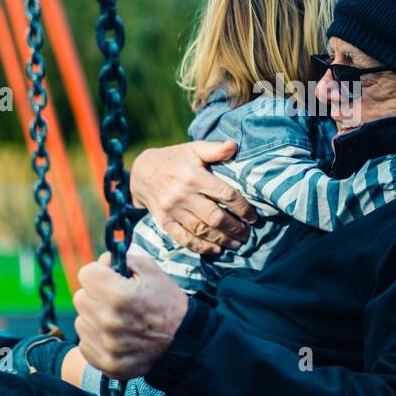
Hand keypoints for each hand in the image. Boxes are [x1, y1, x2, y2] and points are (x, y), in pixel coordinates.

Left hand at [74, 251, 190, 379]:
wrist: (183, 342)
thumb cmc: (167, 303)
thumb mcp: (152, 271)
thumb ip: (123, 259)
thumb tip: (101, 262)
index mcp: (119, 295)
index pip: (86, 274)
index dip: (99, 272)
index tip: (109, 277)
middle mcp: (109, 321)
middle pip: (80, 297)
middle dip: (95, 294)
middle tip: (114, 299)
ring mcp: (106, 346)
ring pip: (81, 321)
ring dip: (94, 317)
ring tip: (117, 319)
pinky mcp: (106, 363)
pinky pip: (84, 344)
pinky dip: (96, 338)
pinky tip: (115, 336)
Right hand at [131, 140, 257, 254]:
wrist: (141, 172)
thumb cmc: (174, 159)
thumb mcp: (194, 149)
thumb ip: (215, 149)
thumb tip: (234, 145)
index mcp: (195, 176)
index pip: (226, 194)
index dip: (242, 208)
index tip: (253, 217)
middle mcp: (184, 195)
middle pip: (215, 217)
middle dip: (235, 228)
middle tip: (247, 234)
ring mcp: (173, 210)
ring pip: (202, 230)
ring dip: (222, 240)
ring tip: (237, 244)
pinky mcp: (164, 221)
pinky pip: (184, 238)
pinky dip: (201, 247)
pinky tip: (216, 250)